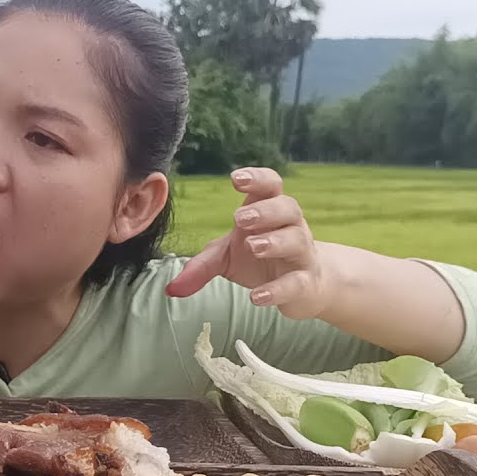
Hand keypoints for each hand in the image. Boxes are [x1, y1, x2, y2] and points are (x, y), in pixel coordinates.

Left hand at [165, 167, 331, 319]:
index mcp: (269, 212)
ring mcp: (301, 255)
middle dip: (265, 210)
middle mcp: (290, 228)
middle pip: (288, 207)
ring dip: (275, 242)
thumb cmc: (260, 262)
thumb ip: (200, 267)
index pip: (270, 185)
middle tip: (239, 218)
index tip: (236, 179)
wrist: (303, 288)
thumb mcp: (227, 258)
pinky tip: (257, 296)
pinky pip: (296, 282)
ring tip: (254, 247)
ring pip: (297, 240)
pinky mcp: (306, 283)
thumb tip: (171, 288)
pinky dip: (278, 289)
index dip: (257, 178)